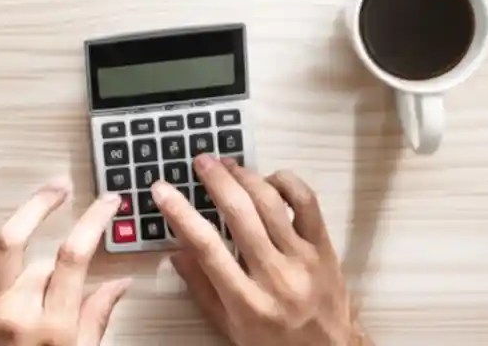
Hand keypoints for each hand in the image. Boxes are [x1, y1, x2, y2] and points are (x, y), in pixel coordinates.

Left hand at [0, 179, 132, 345]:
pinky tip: (4, 228)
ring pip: (5, 244)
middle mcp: (18, 316)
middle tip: (72, 193)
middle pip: (44, 253)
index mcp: (55, 330)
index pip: (77, 258)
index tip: (107, 203)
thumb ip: (96, 319)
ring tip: (45, 196)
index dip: (94, 221)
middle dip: (62, 223)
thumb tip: (119, 283)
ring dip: (27, 213)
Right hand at [153, 155, 368, 345]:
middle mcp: (275, 276)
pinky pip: (307, 204)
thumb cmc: (273, 343)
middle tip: (200, 161)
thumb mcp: (229, 327)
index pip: (207, 247)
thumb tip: (175, 248)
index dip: (180, 213)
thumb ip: (201, 288)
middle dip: (216, 181)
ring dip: (245, 176)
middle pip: (239, 215)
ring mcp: (303, 259)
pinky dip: (287, 183)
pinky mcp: (324, 248)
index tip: (162, 189)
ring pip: (271, 203)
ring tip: (227, 164)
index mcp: (246, 302)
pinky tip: (269, 179)